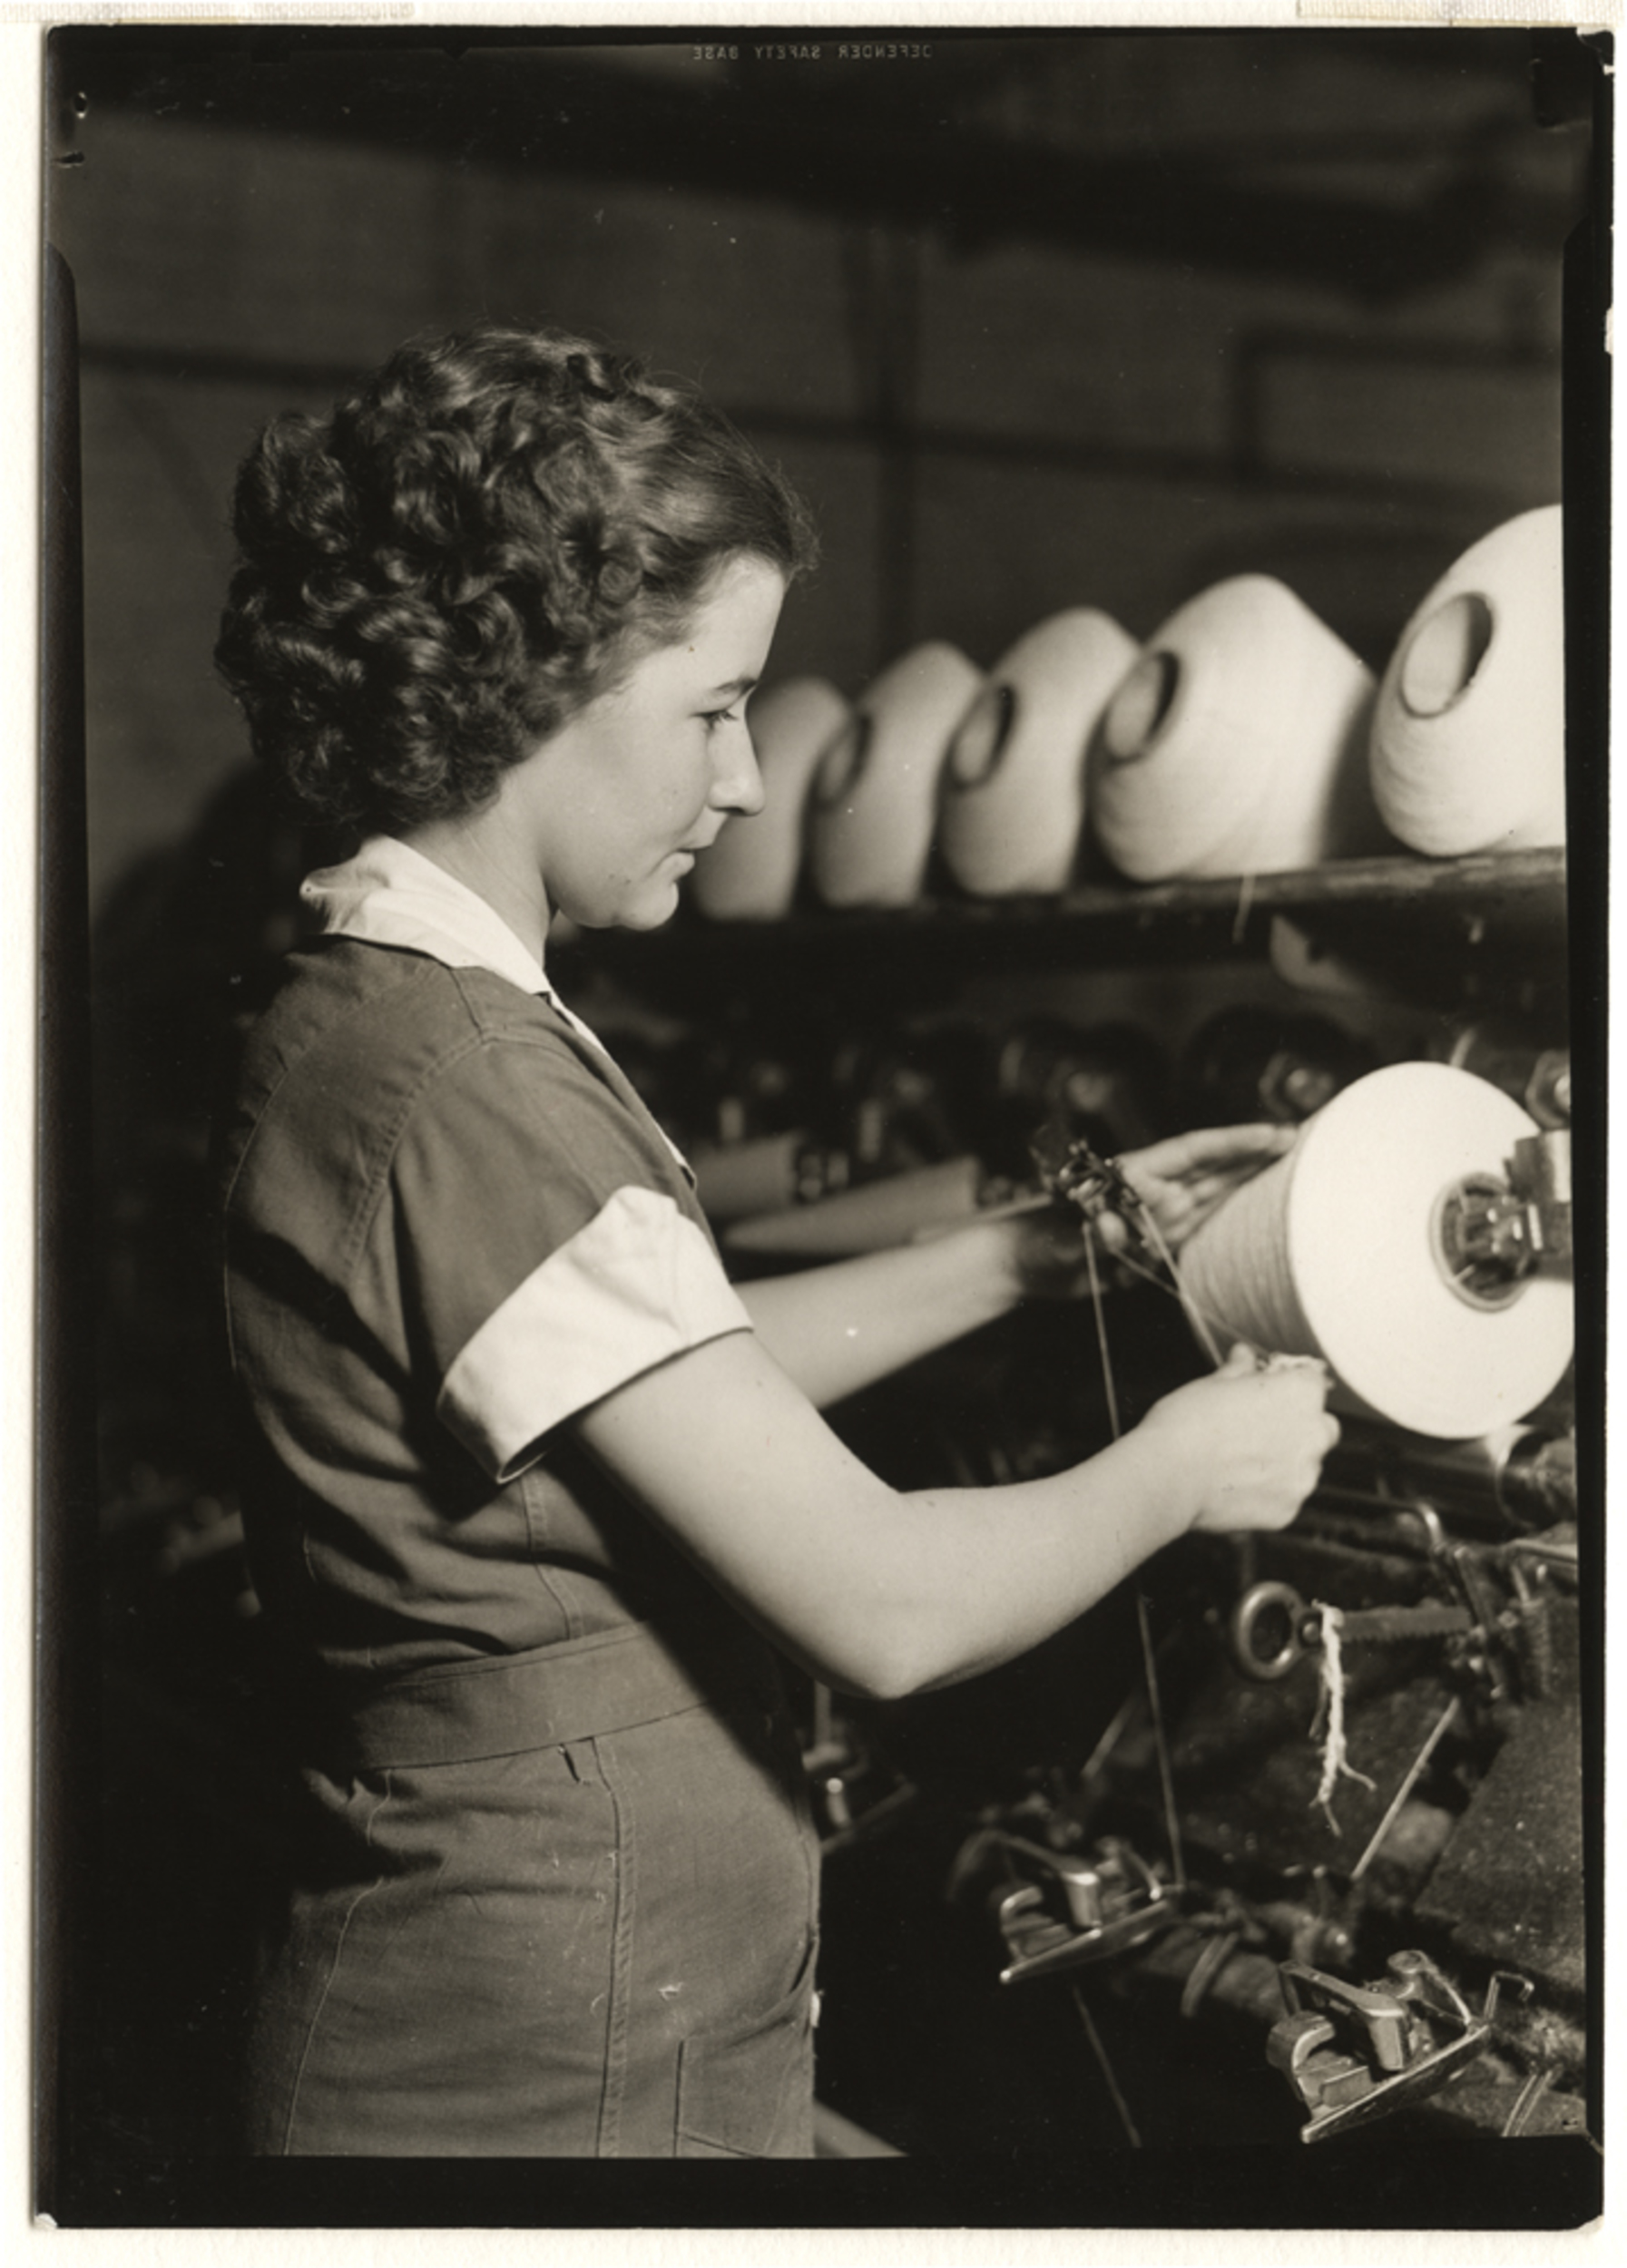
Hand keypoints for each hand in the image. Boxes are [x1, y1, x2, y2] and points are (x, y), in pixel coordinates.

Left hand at [987, 1121, 1295, 1302]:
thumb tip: (1106, 1223)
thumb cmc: (1042, 1242)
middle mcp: (1158, 1189)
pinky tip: (1271, 1215)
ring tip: (1301, 1172)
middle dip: (1260, 1152)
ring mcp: (1166, 1213)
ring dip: (1256, 1179)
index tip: (1277, 1136)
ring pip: (1220, 1190)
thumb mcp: (1060, 1236)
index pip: (1195, 1150)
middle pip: (1218, 1164)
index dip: (1237, 1142)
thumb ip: (1084, 1231)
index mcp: (1136, 1175)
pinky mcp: (1167, 1240)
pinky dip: (1241, 1216)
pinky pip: (1211, 1223)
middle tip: (1307, 1144)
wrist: (1031, 1267)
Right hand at [1140, 1340, 1339, 1533]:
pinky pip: (1285, 1497)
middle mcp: (1313, 1435)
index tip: (1263, 1393)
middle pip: (1320, 1427)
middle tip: (1257, 1428)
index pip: (1310, 1383)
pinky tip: (1235, 1486)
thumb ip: (1239, 1371)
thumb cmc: (1187, 1423)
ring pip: (1305, 1466)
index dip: (1285, 1387)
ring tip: (1239, 1462)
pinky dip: (1268, 1493)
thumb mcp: (1211, 1384)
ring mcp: (1303, 1477)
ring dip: (1284, 1462)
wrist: (1168, 1475)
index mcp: (1301, 1394)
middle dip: (1298, 1427)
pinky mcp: (1288, 1510)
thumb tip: (1244, 1356)